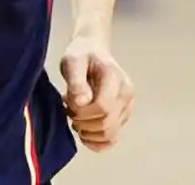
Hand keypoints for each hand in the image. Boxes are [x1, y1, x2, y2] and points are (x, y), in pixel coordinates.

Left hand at [60, 36, 133, 151]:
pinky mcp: (123, 116)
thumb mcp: (72, 61)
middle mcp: (126, 94)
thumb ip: (76, 81)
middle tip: (68, 110)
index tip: (68, 104)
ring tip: (75, 118)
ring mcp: (127, 107)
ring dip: (88, 133)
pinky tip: (83, 134)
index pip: (102, 108)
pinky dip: (97, 142)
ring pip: (110, 134)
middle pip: (106, 124)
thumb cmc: (81, 54)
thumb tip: (80, 103)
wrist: (92, 51)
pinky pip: (113, 138)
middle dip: (83, 123)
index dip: (82, 113)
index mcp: (115, 78)